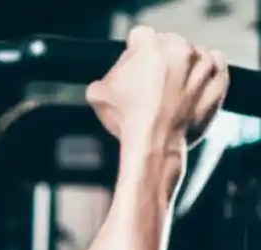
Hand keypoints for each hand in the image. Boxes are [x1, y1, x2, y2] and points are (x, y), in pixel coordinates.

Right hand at [86, 26, 229, 148]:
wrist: (155, 145)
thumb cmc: (126, 119)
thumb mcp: (97, 94)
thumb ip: (107, 76)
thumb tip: (114, 78)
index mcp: (149, 46)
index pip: (140, 36)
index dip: (133, 53)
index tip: (132, 69)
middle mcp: (179, 48)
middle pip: (168, 43)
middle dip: (159, 59)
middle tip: (150, 83)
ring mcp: (202, 63)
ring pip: (192, 53)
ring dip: (183, 65)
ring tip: (171, 89)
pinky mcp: (218, 80)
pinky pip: (216, 64)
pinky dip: (206, 71)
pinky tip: (194, 83)